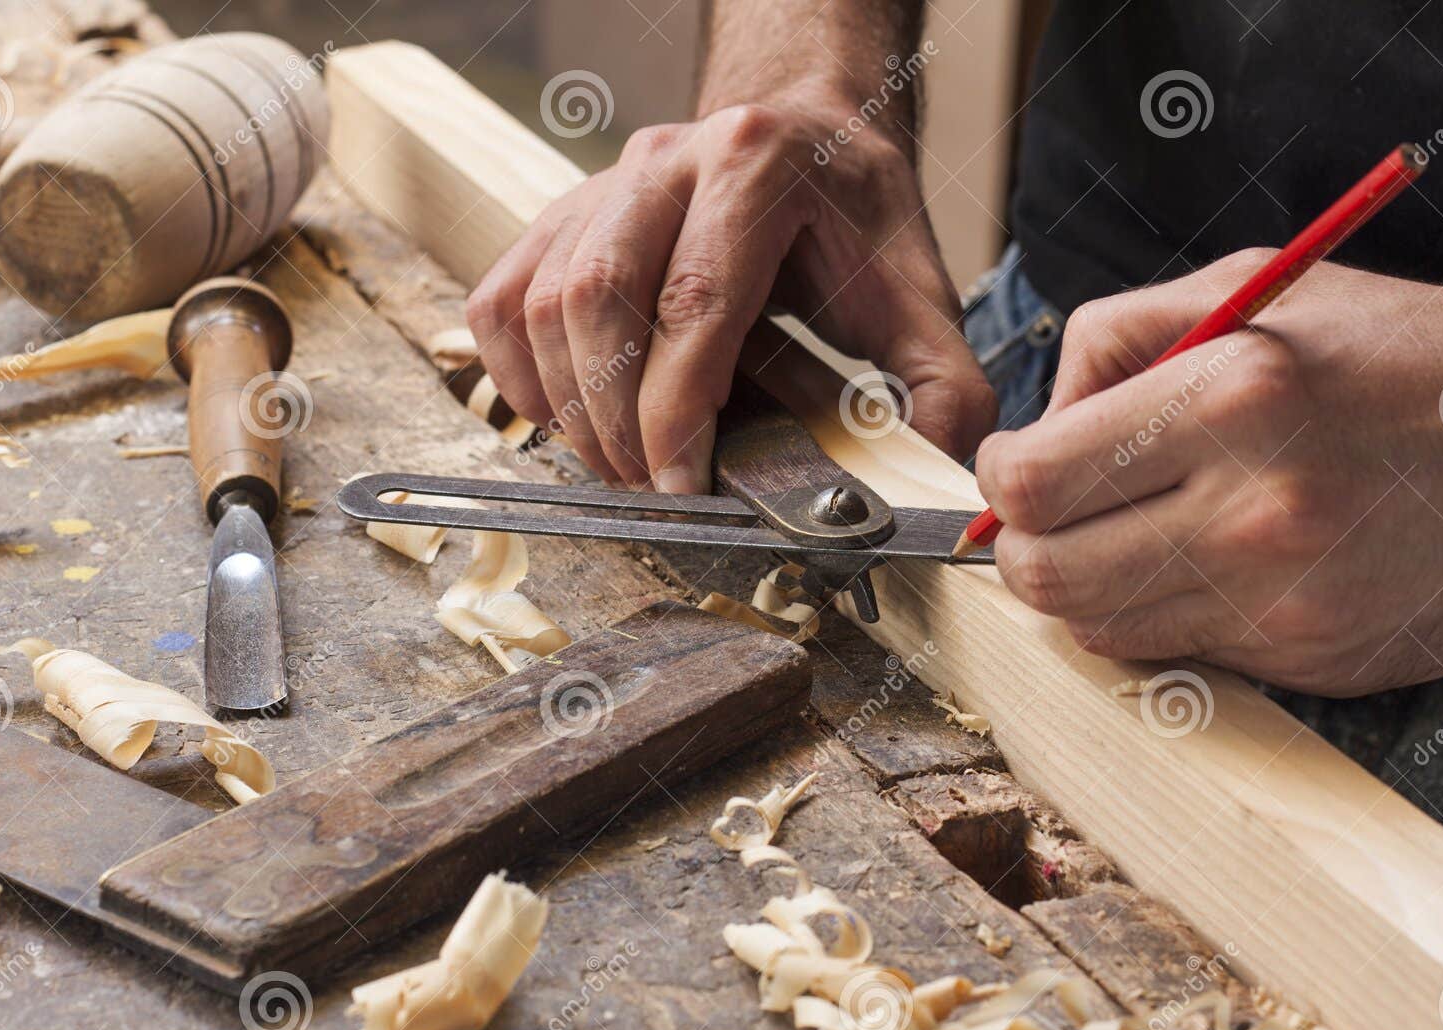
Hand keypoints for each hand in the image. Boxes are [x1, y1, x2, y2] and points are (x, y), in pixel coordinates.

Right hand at [466, 86, 993, 491]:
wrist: (801, 130)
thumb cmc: (850, 213)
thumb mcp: (918, 288)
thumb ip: (939, 385)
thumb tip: (937, 477)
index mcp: (756, 164)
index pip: (693, 301)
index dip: (677, 410)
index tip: (682, 485)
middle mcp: (663, 160)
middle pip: (599, 301)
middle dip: (618, 419)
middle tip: (653, 487)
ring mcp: (600, 184)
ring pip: (542, 304)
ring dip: (570, 406)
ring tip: (621, 464)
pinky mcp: (560, 217)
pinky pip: (503, 300)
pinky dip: (518, 375)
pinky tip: (566, 417)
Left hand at [974, 250, 1442, 694]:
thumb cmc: (1408, 356)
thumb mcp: (1259, 288)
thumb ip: (1118, 337)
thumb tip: (1037, 420)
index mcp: (1235, 398)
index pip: (1031, 482)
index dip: (1000, 475)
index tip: (1018, 461)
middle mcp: (1255, 512)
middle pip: (1043, 575)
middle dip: (1021, 541)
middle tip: (1050, 509)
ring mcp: (1284, 603)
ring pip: (1095, 628)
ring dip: (1082, 584)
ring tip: (1126, 531)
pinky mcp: (1308, 661)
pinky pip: (1173, 655)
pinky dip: (1158, 614)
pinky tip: (1198, 565)